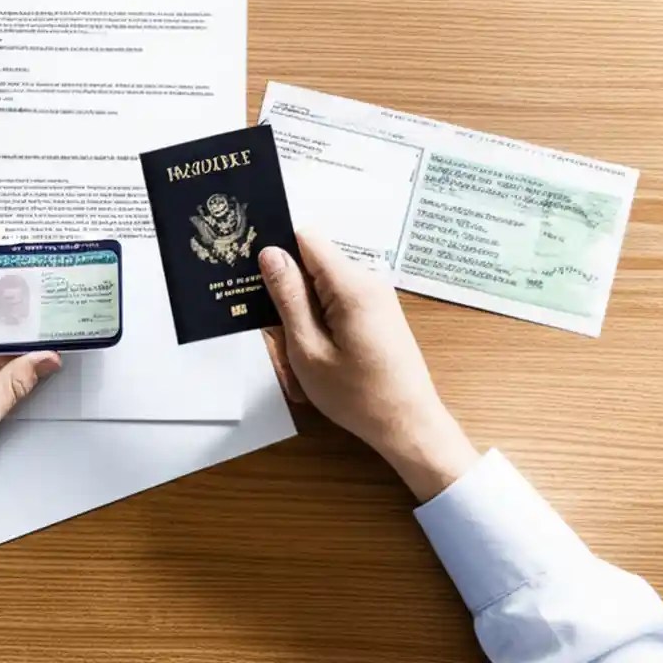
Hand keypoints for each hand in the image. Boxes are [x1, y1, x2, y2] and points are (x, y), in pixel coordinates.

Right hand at [259, 233, 478, 501]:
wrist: (408, 424)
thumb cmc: (357, 395)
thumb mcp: (308, 349)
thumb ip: (288, 297)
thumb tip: (270, 253)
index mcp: (350, 284)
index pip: (305, 238)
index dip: (277, 251)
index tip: (255, 278)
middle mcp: (367, 280)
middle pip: (312, 264)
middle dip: (287, 294)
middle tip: (276, 336)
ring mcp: (376, 296)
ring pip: (321, 287)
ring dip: (302, 316)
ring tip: (297, 356)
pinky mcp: (378, 312)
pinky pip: (337, 303)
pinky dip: (319, 324)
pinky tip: (316, 357)